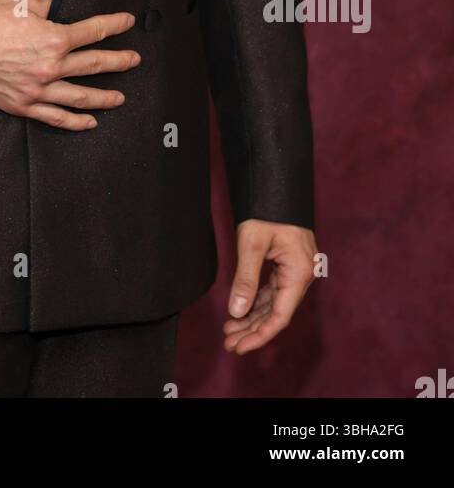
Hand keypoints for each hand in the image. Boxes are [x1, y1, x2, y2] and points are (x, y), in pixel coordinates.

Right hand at [0, 0, 139, 129]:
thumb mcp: (20, 1)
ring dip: (105, 97)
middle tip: (134, 60)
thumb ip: (46, 5)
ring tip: (120, 98)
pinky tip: (90, 122)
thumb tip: (57, 8)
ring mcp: (38, 89)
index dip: (114, 25)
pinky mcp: (23, 105)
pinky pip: (56, 117)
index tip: (128, 22)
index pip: (94, 31)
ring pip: (82, 96)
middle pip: (95, 64)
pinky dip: (75, 121)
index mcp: (54, 38)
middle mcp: (51, 66)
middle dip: (118, 61)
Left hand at [223, 220, 316, 353]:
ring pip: (273, 303)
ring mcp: (296, 270)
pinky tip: (242, 311)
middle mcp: (301, 275)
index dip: (259, 335)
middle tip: (228, 343)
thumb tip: (237, 310)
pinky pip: (272, 290)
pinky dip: (256, 302)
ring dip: (252, 317)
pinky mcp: (288, 263)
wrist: (276, 183)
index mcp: (299, 273)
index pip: (279, 316)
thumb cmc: (267, 209)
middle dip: (251, 329)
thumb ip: (245, 278)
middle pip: (276, 312)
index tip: (239, 347)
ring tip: (230, 331)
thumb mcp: (252, 243)